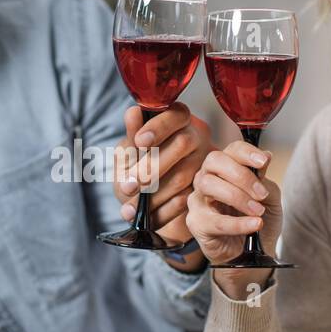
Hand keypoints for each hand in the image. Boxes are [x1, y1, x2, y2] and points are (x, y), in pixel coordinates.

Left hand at [113, 102, 211, 242]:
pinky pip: (184, 200)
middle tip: (128, 185)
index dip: (159, 127)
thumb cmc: (134, 166)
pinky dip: (161, 211)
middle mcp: (195, 137)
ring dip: (153, 194)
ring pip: (182, 176)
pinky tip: (144, 217)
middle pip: (182, 145)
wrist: (143, 199)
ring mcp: (202, 164)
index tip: (139, 141)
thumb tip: (132, 113)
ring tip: (130, 206)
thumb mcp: (128, 152)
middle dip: (151, 167)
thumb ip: (131, 136)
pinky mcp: (202, 190)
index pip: (175, 114)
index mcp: (175, 120)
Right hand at [187, 141, 282, 297]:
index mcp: (226, 168)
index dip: (247, 153)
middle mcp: (208, 178)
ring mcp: (198, 199)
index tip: (264, 162)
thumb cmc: (257, 219)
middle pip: (214, 161)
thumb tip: (265, 156)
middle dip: (241, 175)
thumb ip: (264, 179)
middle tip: (261, 194)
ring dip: (237, 197)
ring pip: (208, 185)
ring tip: (258, 211)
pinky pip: (214, 220)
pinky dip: (237, 223)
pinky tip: (254, 224)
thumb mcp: (269, 197)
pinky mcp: (196, 222)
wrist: (253, 253)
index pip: (232, 150)